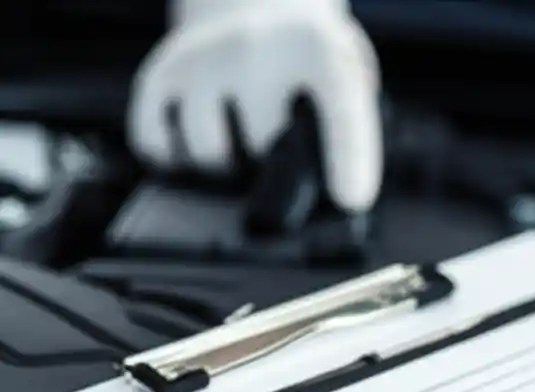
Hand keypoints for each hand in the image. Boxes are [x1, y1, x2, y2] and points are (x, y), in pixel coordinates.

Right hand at [128, 0, 381, 212]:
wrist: (257, 5)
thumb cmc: (311, 64)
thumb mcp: (347, 80)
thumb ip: (346, 131)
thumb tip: (323, 203)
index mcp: (320, 49)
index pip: (339, 110)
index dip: (348, 160)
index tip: (351, 201)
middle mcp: (257, 47)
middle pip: (266, 147)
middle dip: (276, 167)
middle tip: (284, 149)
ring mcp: (202, 59)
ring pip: (210, 156)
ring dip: (227, 170)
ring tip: (244, 149)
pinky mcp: (159, 74)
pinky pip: (159, 148)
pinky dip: (177, 161)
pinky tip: (202, 144)